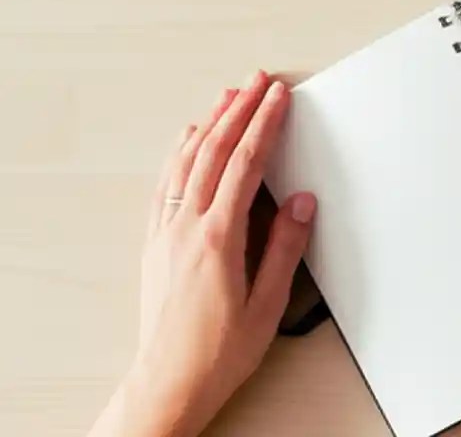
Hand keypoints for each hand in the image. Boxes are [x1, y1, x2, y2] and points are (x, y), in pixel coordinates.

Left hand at [90, 72, 315, 436]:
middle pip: (215, 151)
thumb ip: (286, 247)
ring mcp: (166, 231)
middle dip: (240, 110)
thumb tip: (303, 204)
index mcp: (218, 238)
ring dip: (210, 123)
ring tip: (228, 97)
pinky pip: (166, 182)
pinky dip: (181, 153)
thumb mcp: (267, 303)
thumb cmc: (218, 351)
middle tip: (258, 82)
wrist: (169, 380)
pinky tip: (189, 141)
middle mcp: (186, 227)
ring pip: (187, 161)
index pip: (246, 164)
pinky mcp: (155, 242)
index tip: (279, 98)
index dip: (265, 125)